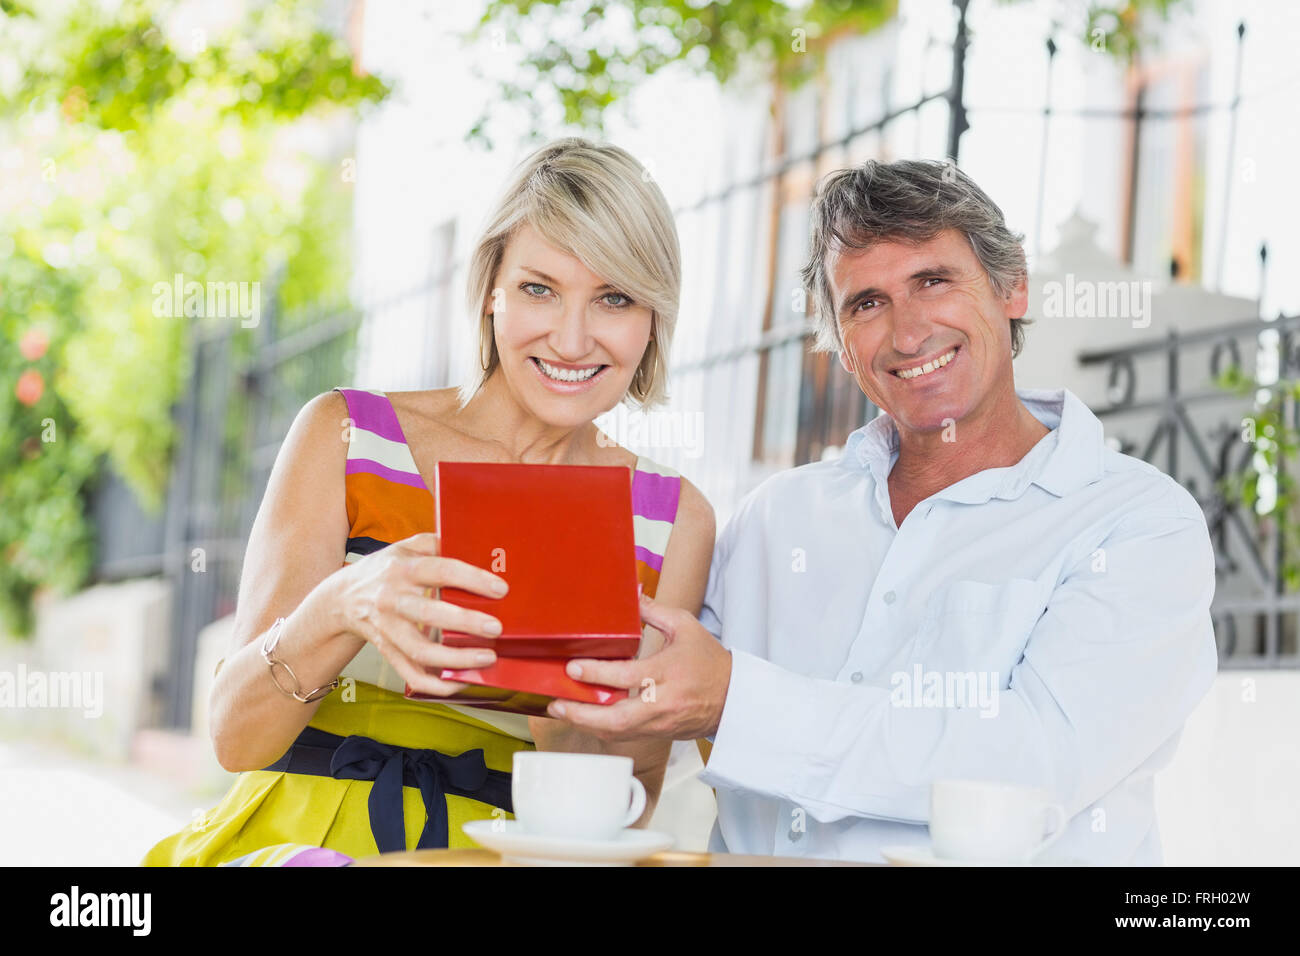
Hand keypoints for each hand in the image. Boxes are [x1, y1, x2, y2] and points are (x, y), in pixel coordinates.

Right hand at [329, 531, 506, 696]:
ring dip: (455, 659)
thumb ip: (439, 543)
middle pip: (429, 613)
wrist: (342, 597)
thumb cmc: (385, 570)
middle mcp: (393, 599)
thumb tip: (476, 544)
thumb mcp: (407, 546)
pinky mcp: (387, 651)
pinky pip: (411, 674)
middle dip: (466, 622)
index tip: (500, 589)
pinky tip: (460, 682)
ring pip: (420, 651)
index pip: (441, 571)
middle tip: (496, 627)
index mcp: (403, 569)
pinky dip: (435, 685)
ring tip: (487, 658)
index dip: (472, 579)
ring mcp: (388, 629)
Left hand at [544, 593, 731, 741]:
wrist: (734, 697)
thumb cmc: (708, 660)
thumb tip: (631, 593)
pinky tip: (586, 718)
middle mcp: (664, 701)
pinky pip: (625, 736)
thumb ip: (653, 612)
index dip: (597, 674)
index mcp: (669, 671)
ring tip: (563, 711)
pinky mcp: (659, 734)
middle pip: (618, 717)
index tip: (573, 668)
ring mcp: (661, 722)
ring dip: (587, 725)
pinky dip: (603, 729)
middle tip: (558, 703)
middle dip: (583, 714)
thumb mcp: (684, 626)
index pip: (628, 676)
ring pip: (618, 732)